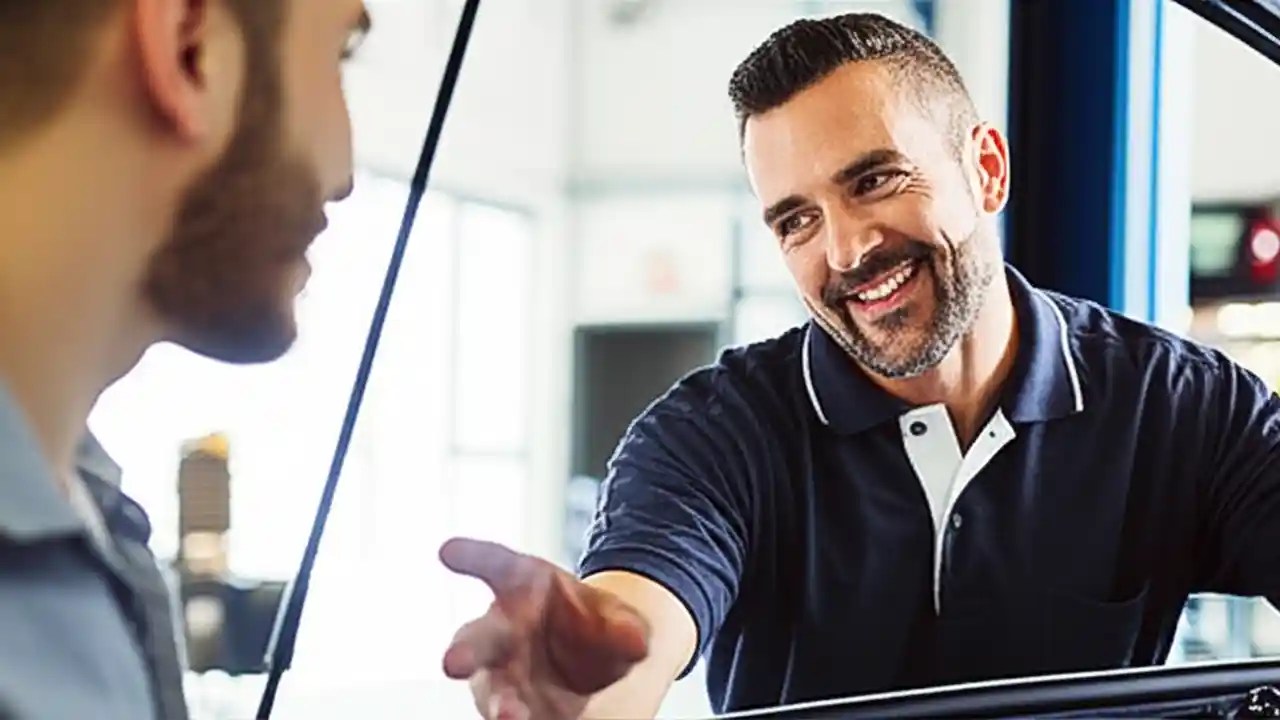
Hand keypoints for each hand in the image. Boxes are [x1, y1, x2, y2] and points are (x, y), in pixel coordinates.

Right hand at [440, 538, 650, 719]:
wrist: (597, 662)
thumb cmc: (594, 624)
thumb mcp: (619, 617)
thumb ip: (625, 627)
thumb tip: (636, 641)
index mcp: (522, 586)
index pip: (495, 565)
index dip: (471, 557)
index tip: (448, 551)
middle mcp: (503, 631)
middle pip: (478, 637)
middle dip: (464, 650)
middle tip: (452, 663)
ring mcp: (504, 674)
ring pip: (491, 689)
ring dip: (496, 704)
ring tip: (507, 716)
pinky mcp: (514, 708)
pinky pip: (509, 716)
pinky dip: (513, 719)